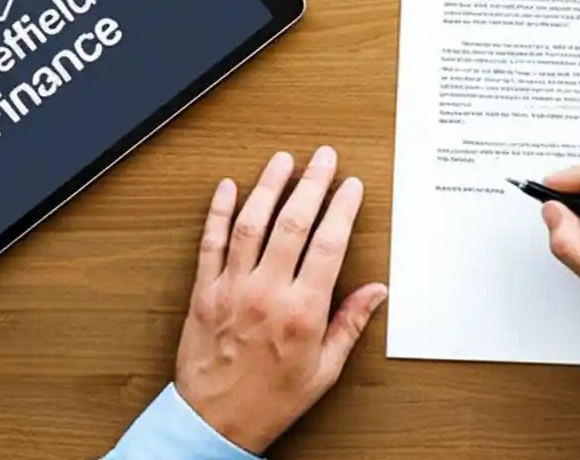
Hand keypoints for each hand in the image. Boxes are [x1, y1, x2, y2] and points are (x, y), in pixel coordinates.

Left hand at [174, 148, 388, 454]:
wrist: (214, 422)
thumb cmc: (270, 400)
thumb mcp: (324, 370)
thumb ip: (349, 324)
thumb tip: (376, 292)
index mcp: (302, 312)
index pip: (329, 244)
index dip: (342, 208)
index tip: (351, 186)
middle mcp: (267, 293)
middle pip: (293, 223)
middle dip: (312, 184)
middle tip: (323, 157)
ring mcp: (232, 288)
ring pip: (251, 224)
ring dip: (268, 186)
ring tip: (282, 160)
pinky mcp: (204, 292)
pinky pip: (210, 243)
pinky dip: (218, 212)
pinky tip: (228, 188)